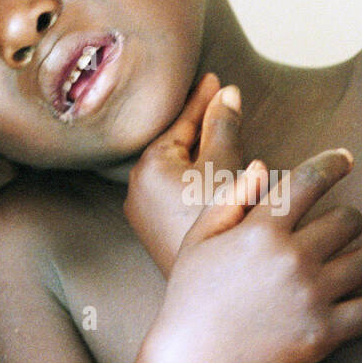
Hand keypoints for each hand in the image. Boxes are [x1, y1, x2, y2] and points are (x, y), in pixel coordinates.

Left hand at [123, 73, 243, 275]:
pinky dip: (194, 177)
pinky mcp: (154, 231)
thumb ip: (222, 126)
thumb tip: (226, 93)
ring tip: (220, 128)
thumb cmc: (222, 221)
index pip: (178, 122)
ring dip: (198, 150)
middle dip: (199, 123)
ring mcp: (142, 212)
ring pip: (175, 169)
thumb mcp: (225, 166)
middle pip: (174, 145)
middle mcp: (135, 188)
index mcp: (147, 167)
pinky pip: (174, 191)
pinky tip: (213, 171)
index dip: (201, 99)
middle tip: (219, 97)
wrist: (214, 284)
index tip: (215, 78)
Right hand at [134, 148, 361, 362]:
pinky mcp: (327, 331)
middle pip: (347, 220)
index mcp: (260, 230)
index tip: (346, 159)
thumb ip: (229, 200)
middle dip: (349, 220)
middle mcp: (292, 257)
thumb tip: (261, 167)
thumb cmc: (190, 298)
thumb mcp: (197, 241)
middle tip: (347, 226)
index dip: (333, 164)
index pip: (308, 181)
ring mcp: (313, 295)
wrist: (194, 361)